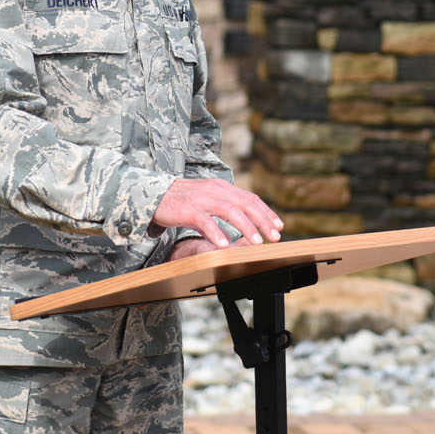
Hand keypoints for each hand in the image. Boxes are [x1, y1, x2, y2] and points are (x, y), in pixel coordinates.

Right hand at [153, 178, 282, 248]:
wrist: (155, 195)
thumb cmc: (184, 200)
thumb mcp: (208, 198)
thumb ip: (226, 205)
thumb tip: (247, 220)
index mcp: (222, 187)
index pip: (250, 198)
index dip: (266, 212)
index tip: (279, 226)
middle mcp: (215, 190)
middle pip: (245, 204)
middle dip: (263, 221)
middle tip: (275, 236)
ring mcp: (202, 199)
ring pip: (230, 211)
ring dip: (246, 227)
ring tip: (257, 242)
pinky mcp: (188, 210)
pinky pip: (205, 222)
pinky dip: (217, 233)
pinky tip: (225, 245)